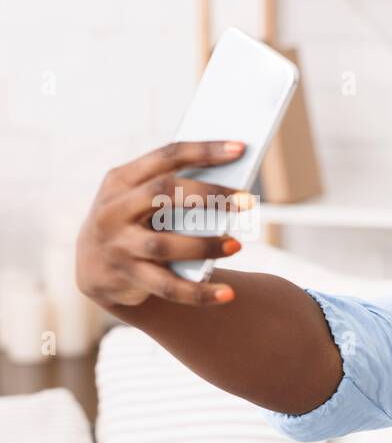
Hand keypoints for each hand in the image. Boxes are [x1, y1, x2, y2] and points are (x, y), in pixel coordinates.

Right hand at [76, 140, 252, 307]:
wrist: (93, 268)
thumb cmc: (134, 223)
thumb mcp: (141, 200)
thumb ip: (175, 192)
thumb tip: (232, 189)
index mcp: (121, 179)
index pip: (166, 157)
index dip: (204, 150)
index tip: (240, 148)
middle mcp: (114, 209)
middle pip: (163, 193)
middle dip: (209, 195)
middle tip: (248, 201)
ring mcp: (118, 244)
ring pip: (164, 244)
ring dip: (205, 245)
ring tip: (237, 245)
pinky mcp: (126, 276)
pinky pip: (167, 287)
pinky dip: (199, 292)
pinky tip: (227, 294)